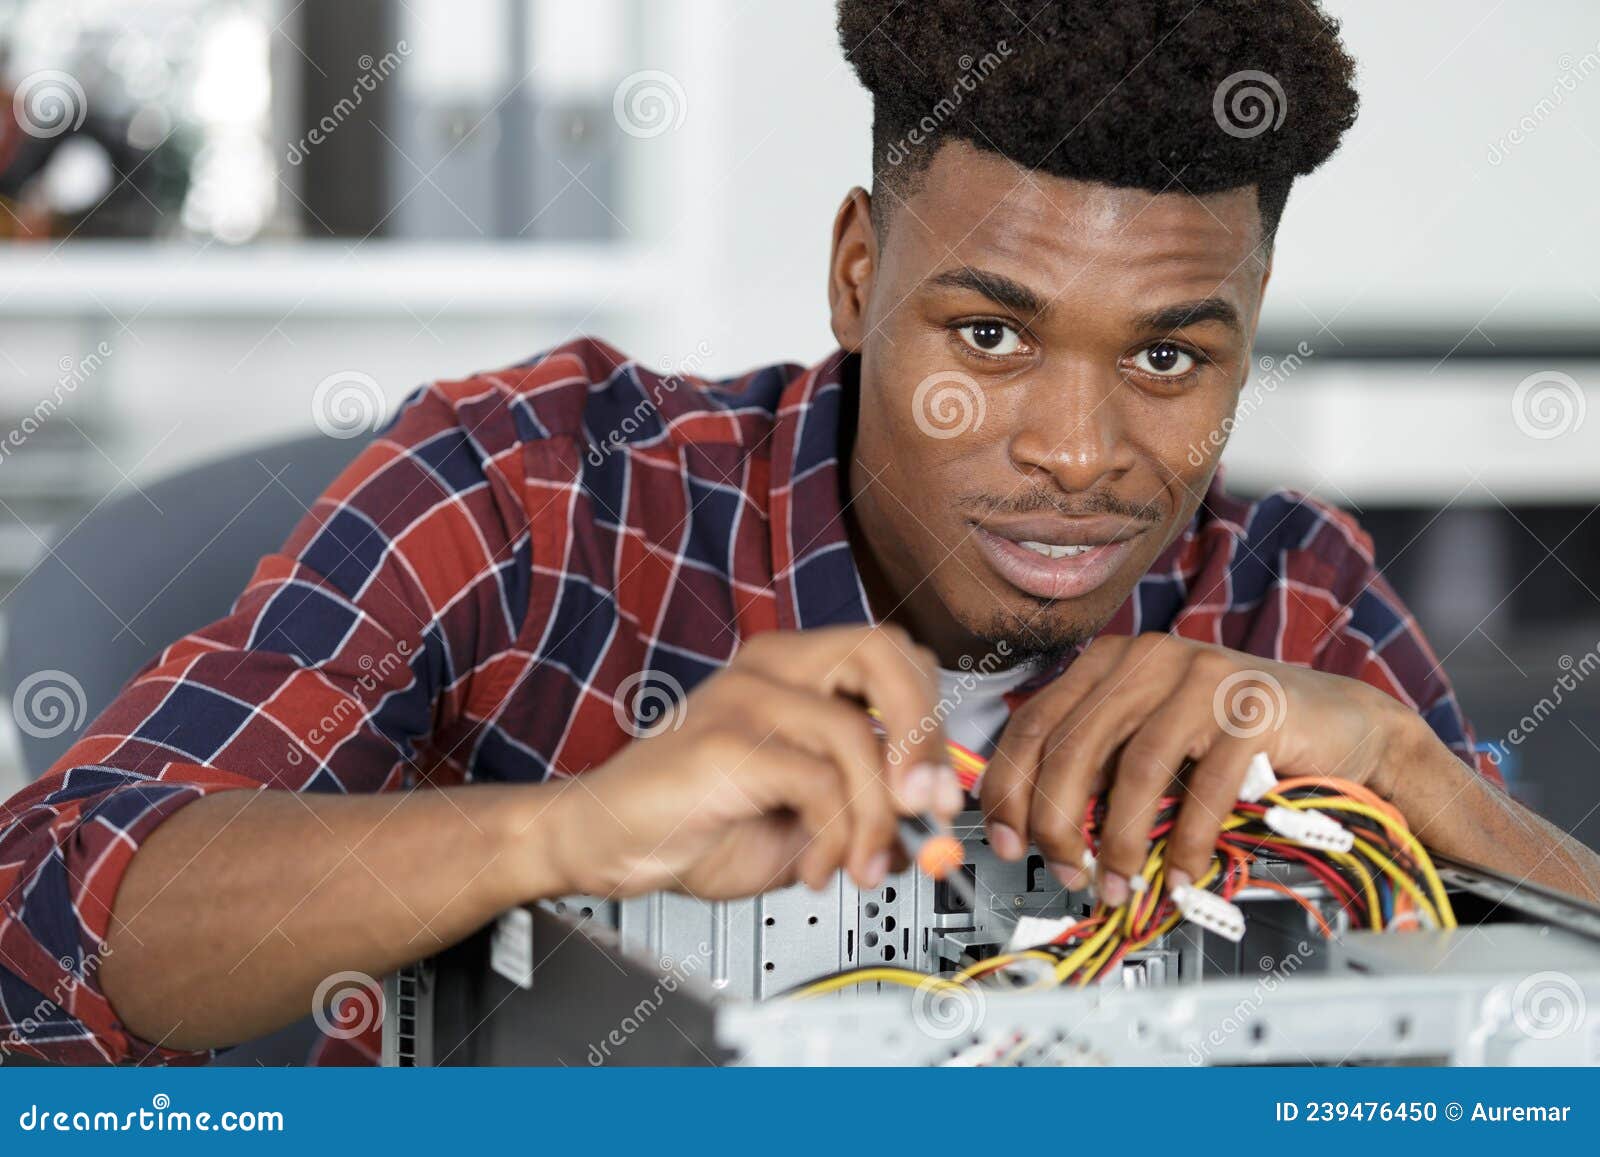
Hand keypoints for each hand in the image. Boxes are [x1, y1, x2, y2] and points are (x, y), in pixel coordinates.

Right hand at [550, 625, 963, 900]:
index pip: (895, 655)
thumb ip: (866, 813)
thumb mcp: (805, 820)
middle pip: (884, 654)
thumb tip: (930, 834)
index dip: (933, 718)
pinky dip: (835, 837)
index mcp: (795, 669)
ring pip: (858, 734)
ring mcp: (744, 697)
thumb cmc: (694, 820)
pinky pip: (818, 782)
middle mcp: (771, 667)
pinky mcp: (723, 742)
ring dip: (879, 818)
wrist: (603, 842)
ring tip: (864, 866)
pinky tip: (820, 868)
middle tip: (930, 806)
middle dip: (925, 736)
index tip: (942, 790)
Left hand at [979, 633, 1415, 903]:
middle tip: (1067, 872)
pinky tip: (1180, 876)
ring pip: (1135, 770)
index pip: (1033, 724)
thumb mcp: (1150, 738)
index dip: (1009, 789)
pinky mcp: (1251, 707)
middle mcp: (1149, 659)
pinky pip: (1202, 787)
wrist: (1341, 726)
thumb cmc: (1236, 737)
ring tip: (1119, 885)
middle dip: (1059, 825)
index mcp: (1110, 661)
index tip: (1005, 841)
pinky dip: (1185, 843)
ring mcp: (1202, 677)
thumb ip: (1097, 765)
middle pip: (1074, 748)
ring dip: (1121, 842)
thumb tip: (1039, 828)